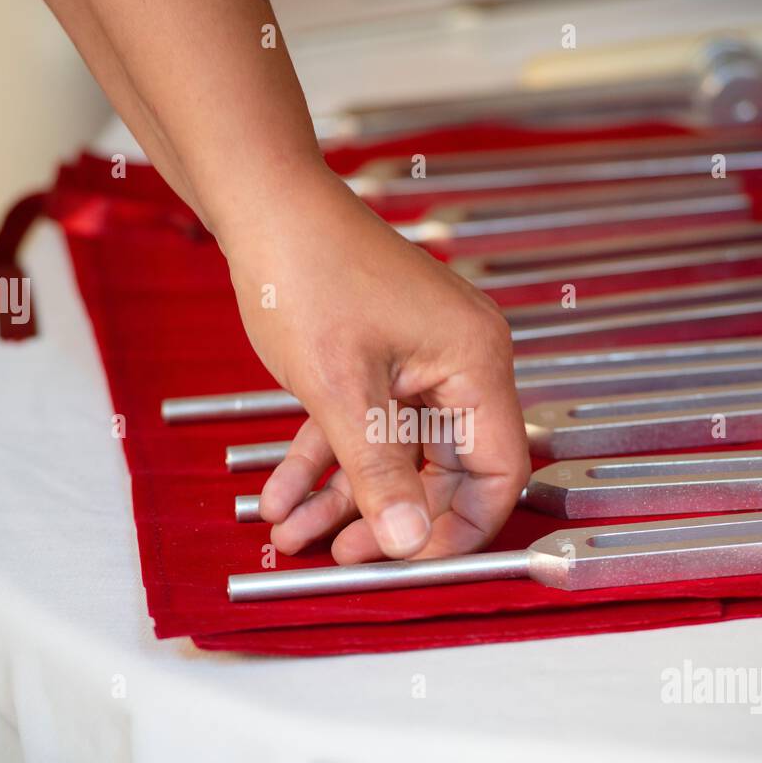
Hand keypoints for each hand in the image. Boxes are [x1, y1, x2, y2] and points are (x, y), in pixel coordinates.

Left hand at [217, 166, 529, 563]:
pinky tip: (285, 495)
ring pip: (394, 455)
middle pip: (444, 471)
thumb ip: (376, 471)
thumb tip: (407, 541)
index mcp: (474, 363)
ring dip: (346, 498)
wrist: (263, 204)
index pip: (498, 472)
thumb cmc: (307, 267)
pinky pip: (363, 426)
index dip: (459, 528)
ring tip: (299, 534)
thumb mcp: (340, 388)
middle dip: (390, 518)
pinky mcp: (382, 360)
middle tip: (347, 556)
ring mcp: (419, 361)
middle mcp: (459, 364)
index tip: (408, 559)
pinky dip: (326, 461)